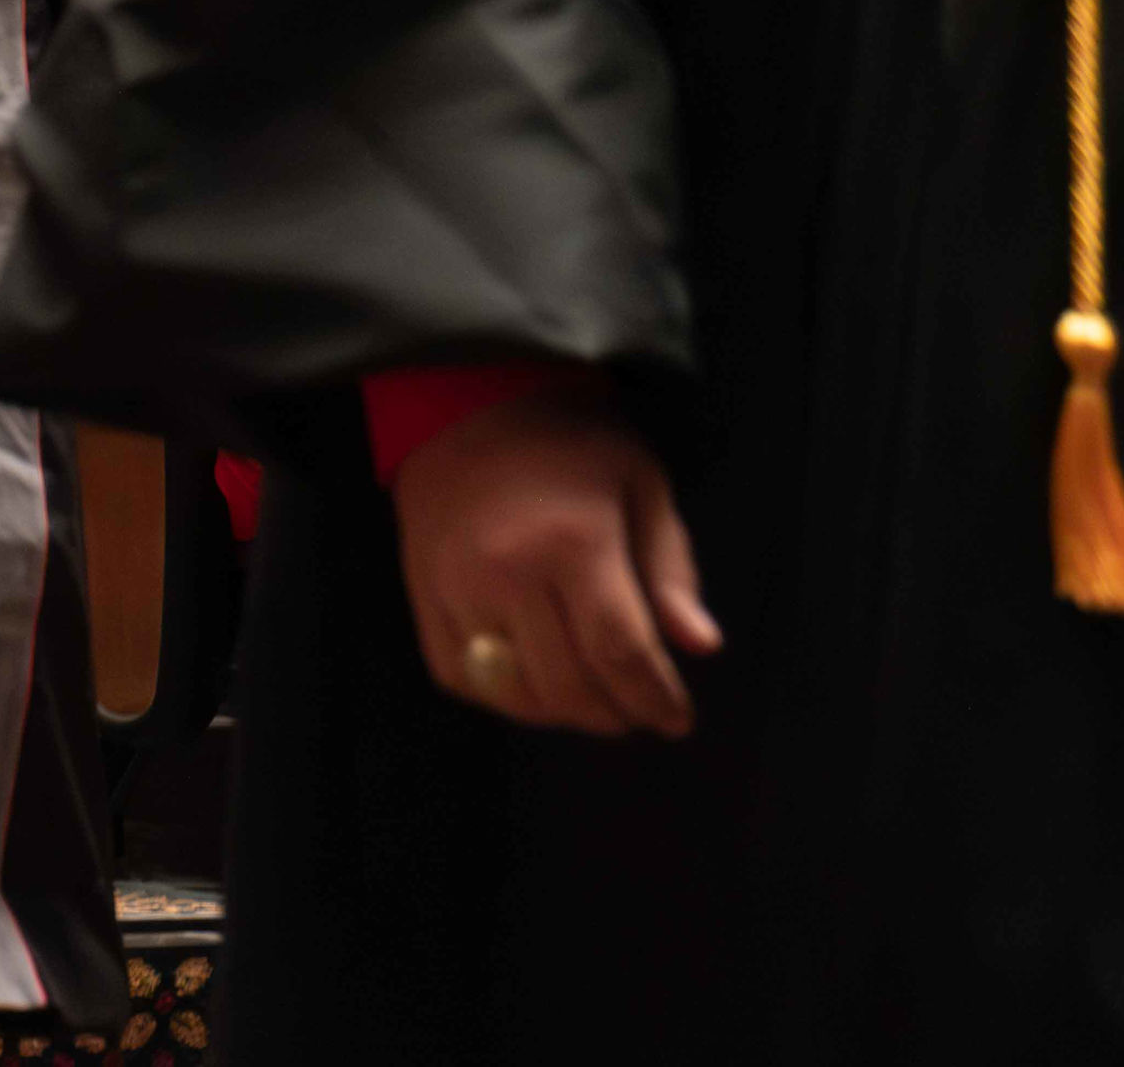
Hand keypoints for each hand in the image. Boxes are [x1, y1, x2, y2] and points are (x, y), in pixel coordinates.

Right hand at [390, 390, 719, 737]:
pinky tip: (535, 682)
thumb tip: (700, 646)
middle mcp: (509, 574)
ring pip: (515, 693)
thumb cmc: (571, 444)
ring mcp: (457, 590)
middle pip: (568, 685)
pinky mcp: (424, 597)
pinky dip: (503, 696)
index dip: (654, 698)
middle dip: (615, 714)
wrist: (471, 403)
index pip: (620, 652)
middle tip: (639, 711)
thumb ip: (670, 569)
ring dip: (563, 713)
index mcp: (574, 543)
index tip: (677, 719)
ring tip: (593, 699)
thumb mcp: (642, 486)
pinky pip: (462, 677)